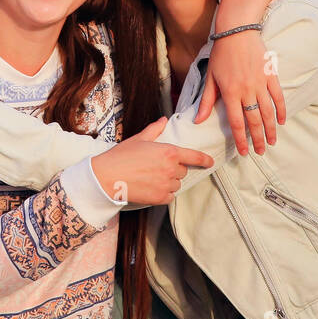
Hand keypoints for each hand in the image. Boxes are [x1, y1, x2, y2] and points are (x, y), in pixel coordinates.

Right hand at [90, 118, 214, 205]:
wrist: (107, 177)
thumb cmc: (121, 156)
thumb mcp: (139, 139)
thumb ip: (155, 130)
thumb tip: (163, 120)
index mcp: (169, 152)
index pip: (194, 156)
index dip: (204, 160)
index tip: (210, 162)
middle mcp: (171, 169)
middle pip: (182, 170)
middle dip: (173, 168)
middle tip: (155, 166)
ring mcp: (167, 184)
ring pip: (176, 184)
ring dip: (169, 181)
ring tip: (151, 177)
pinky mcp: (160, 198)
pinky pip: (170, 196)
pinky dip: (164, 193)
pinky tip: (151, 187)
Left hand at [194, 28, 283, 155]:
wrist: (237, 31)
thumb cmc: (221, 54)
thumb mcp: (211, 77)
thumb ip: (207, 101)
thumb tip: (198, 121)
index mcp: (230, 92)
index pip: (236, 122)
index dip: (240, 139)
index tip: (243, 152)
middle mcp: (246, 90)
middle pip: (254, 121)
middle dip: (257, 139)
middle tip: (260, 152)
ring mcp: (260, 83)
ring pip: (267, 112)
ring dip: (270, 129)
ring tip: (271, 142)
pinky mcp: (270, 76)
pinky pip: (278, 97)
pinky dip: (281, 110)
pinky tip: (281, 121)